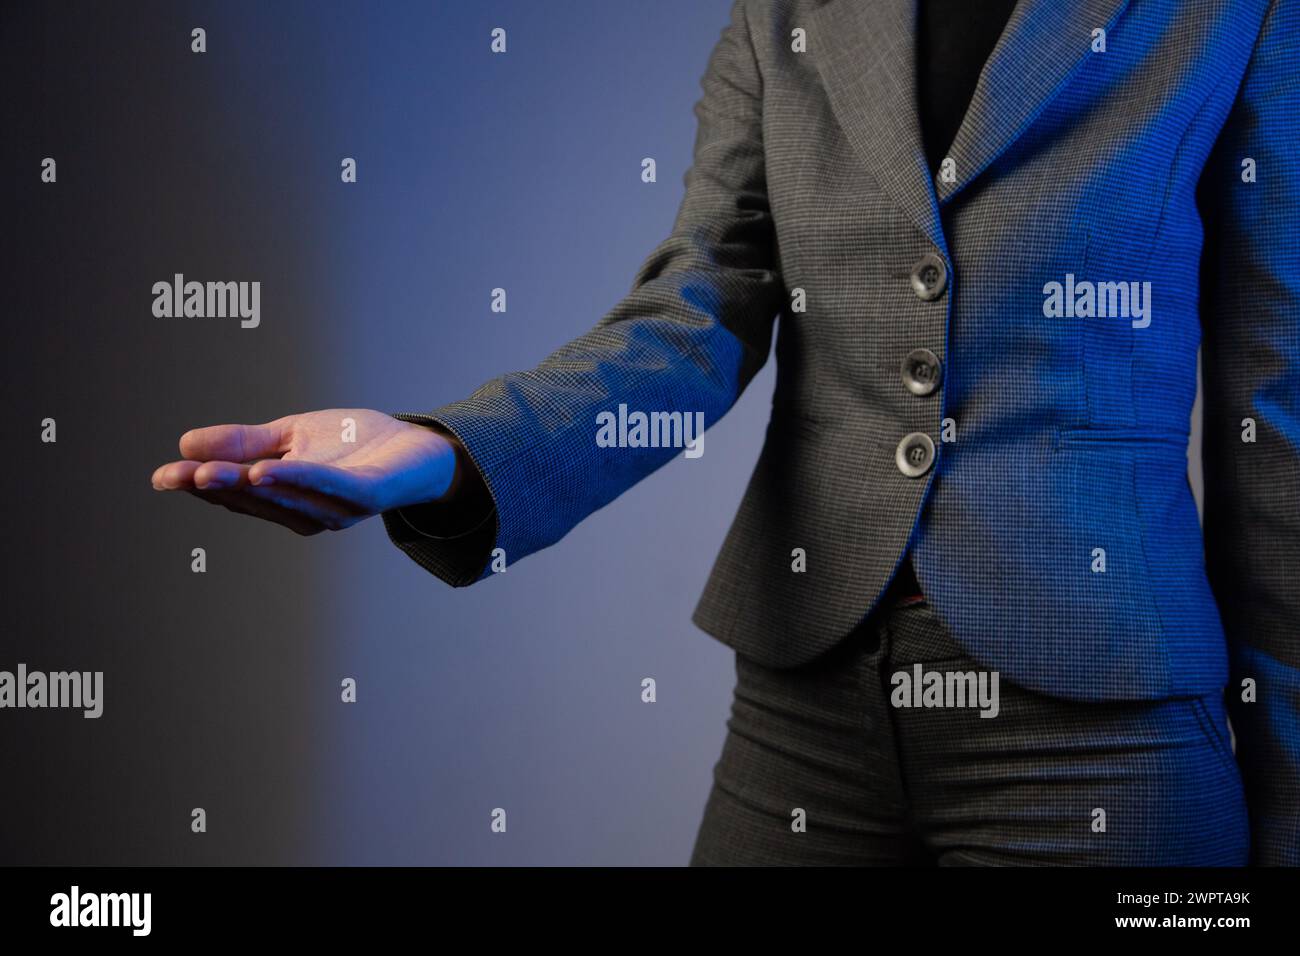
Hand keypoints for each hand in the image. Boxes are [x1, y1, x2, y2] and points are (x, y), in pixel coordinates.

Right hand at [151, 409, 457, 534]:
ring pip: (286, 497)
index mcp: (287, 501)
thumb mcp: (290, 437)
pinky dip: (297, 480)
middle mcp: (309, 514)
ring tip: (212, 472)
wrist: (419, 445)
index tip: (163, 476)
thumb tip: (185, 444)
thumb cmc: (355, 445)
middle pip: (255, 499)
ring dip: (248, 485)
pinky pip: (328, 489)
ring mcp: (338, 510)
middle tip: (181, 474)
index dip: (200, 485)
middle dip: (216, 487)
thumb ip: (243, 443)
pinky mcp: (367, 496)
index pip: (237, 494)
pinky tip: (267, 470)